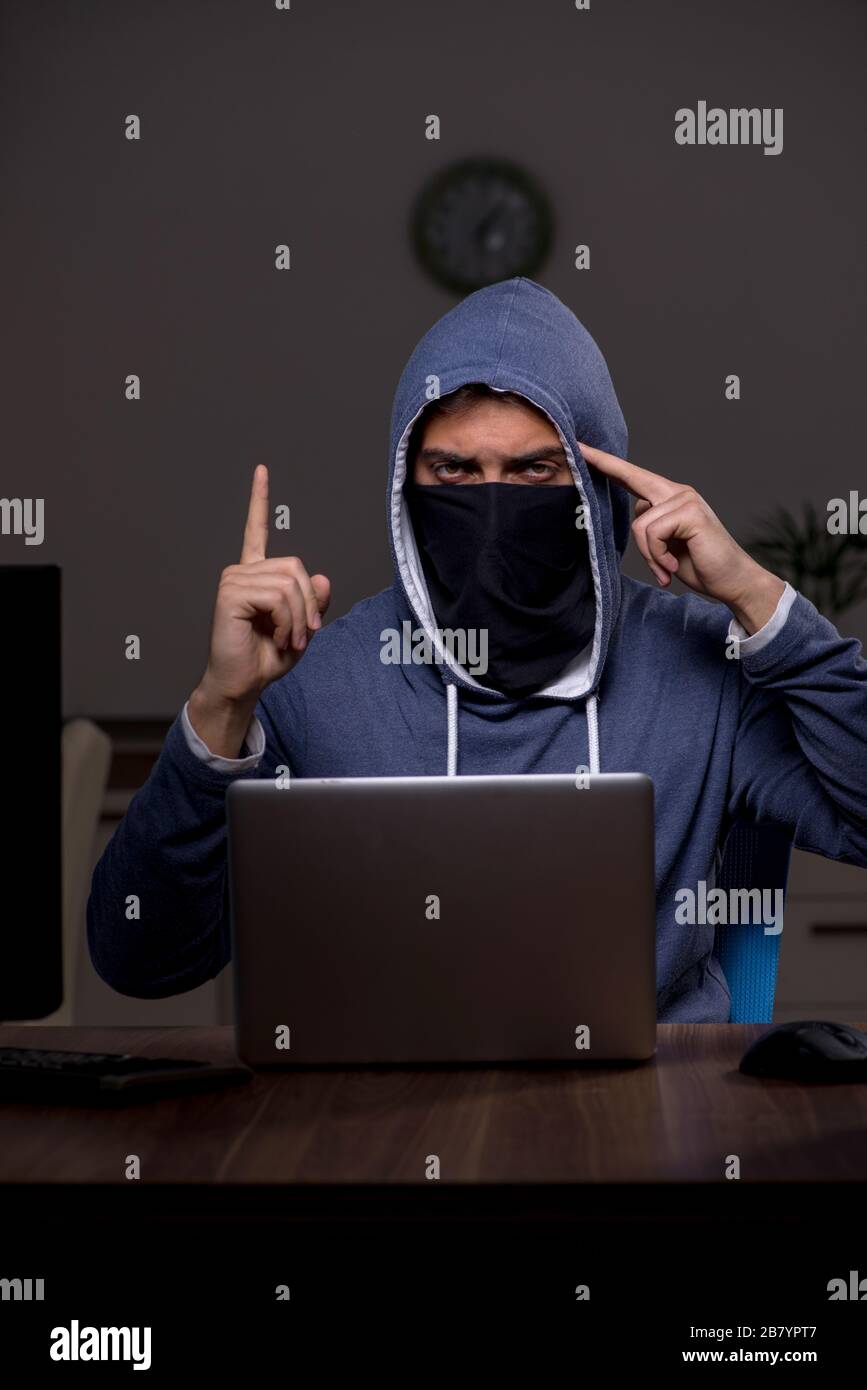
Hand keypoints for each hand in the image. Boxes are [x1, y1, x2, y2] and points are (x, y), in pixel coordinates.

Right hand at [189, 465, 330, 754]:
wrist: (243, 683)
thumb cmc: (266, 657)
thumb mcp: (302, 627)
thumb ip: (314, 602)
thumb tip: (322, 578)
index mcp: (255, 575)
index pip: (256, 530)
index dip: (259, 500)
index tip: (260, 471)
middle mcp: (241, 572)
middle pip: (295, 566)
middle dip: (309, 603)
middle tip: (306, 633)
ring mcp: (233, 580)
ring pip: (289, 583)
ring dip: (300, 617)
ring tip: (292, 639)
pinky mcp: (231, 594)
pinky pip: (278, 596)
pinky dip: (289, 621)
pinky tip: (280, 637)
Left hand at [577, 442, 785, 634]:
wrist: (732, 580)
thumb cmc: (699, 564)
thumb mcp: (666, 545)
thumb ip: (651, 528)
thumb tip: (637, 518)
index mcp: (669, 497)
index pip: (634, 477)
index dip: (608, 463)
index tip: (582, 448)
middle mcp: (677, 492)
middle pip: (631, 477)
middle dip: (603, 464)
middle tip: (577, 446)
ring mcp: (685, 499)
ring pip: (640, 525)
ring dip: (649, 555)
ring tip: (666, 567)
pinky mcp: (690, 513)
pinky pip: (652, 534)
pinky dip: (658, 557)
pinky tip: (673, 566)